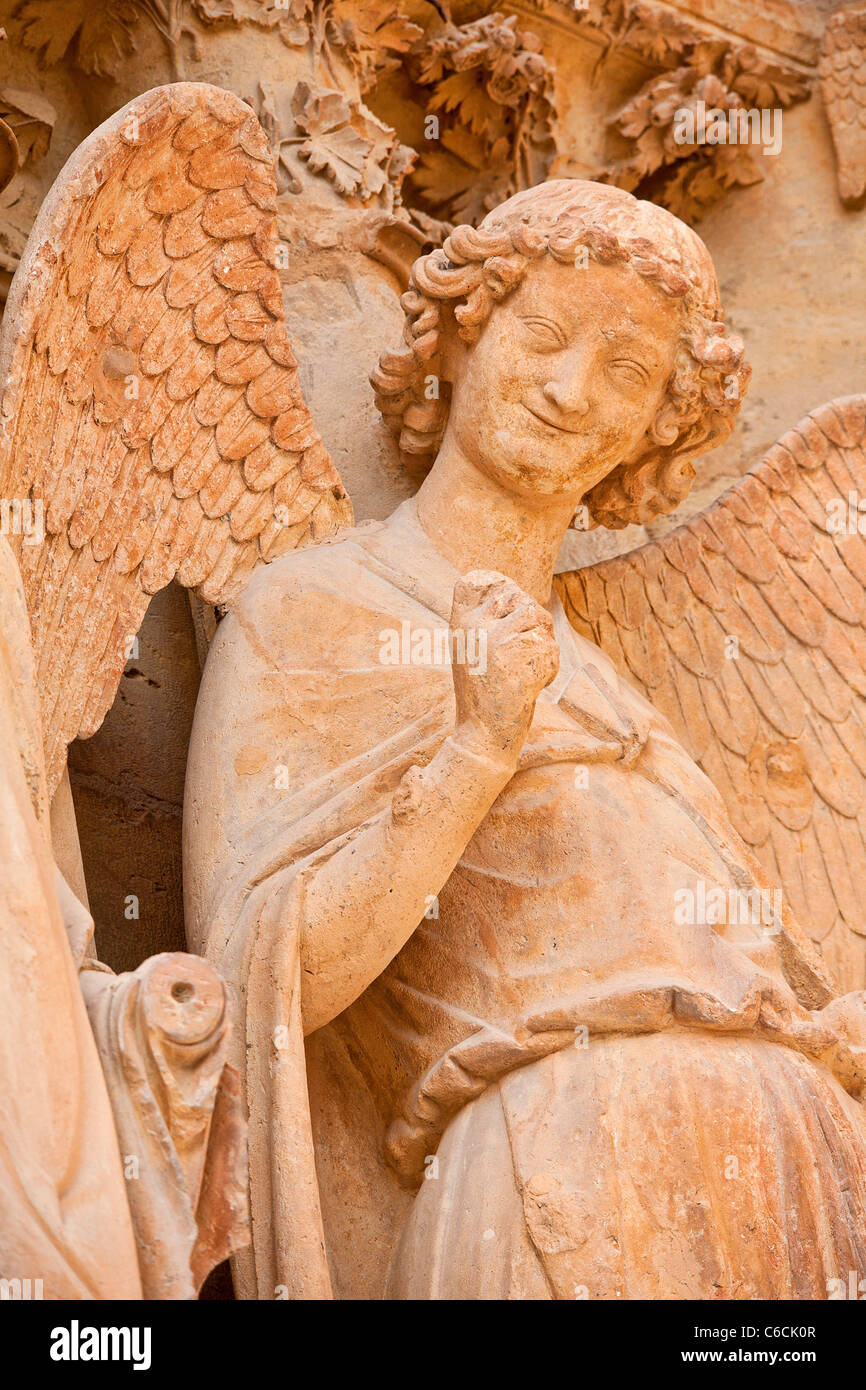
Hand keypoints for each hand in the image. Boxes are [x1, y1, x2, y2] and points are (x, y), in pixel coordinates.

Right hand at [449, 570, 558, 763]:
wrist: (483, 736)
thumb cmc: (482, 693)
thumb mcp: (470, 650)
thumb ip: (485, 622)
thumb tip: (512, 591)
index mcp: (460, 624)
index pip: (475, 580)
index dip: (498, 583)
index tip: (509, 602)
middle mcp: (475, 628)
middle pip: (518, 597)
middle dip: (533, 618)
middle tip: (527, 648)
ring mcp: (497, 642)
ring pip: (539, 618)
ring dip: (544, 642)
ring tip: (528, 668)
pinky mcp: (521, 659)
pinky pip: (551, 648)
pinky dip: (549, 669)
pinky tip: (532, 686)